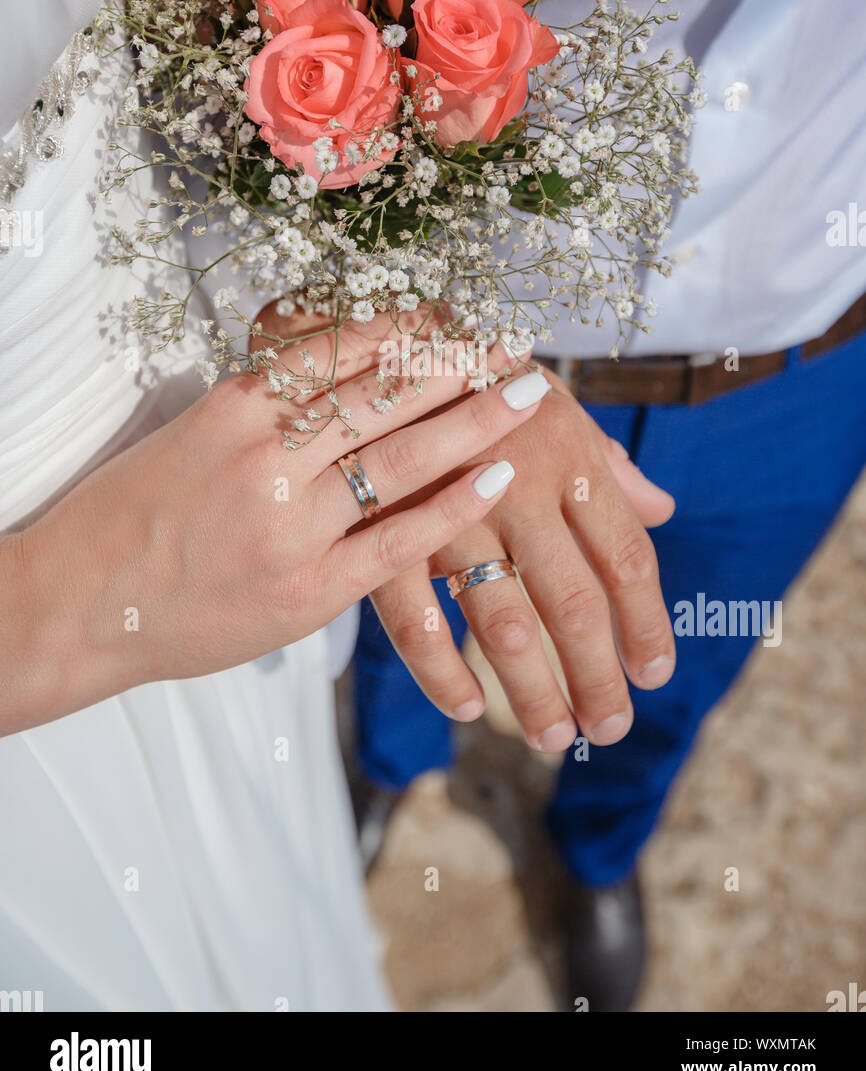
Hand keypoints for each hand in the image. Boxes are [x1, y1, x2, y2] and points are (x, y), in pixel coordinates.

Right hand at [0, 313, 546, 735]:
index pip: (342, 350)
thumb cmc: (128, 518)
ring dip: (474, 421)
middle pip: (386, 394)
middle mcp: (268, 457)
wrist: (77, 605)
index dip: (410, 326)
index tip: (456, 309)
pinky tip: (497, 480)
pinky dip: (452, 510)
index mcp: (236, 408)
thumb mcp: (190, 435)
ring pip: (403, 459)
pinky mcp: (308, 591)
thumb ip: (265, 408)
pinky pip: (397, 544)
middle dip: (460, 362)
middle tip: (516, 339)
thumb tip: (341, 373)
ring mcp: (292, 526)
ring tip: (527, 394)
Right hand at [368, 367, 676, 750]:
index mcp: (566, 452)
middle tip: (610, 728)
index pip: (625, 556)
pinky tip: (465, 707)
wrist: (373, 332)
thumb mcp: (548, 401)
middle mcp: (517, 484)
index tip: (655, 672)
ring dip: (532, 691)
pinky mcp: (386, 527)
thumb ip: (603, 461)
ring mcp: (449, 508)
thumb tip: (661, 509)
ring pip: (502, 622)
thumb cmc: (473, 371)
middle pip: (574, 602)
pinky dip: (440, 671)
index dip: (646, 622)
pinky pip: (416, 618)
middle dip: (597, 676)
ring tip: (553, 738)